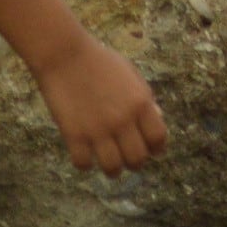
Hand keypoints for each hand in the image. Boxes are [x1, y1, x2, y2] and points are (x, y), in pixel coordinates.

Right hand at [32, 34, 166, 174]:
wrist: (67, 56)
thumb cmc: (102, 63)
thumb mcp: (133, 77)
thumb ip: (145, 100)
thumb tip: (156, 120)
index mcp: (142, 103)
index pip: (158, 138)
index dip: (157, 148)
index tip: (152, 151)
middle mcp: (123, 120)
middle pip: (137, 158)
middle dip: (136, 163)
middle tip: (129, 160)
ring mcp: (98, 130)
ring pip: (112, 167)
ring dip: (113, 170)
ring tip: (110, 166)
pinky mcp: (74, 135)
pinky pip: (83, 163)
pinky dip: (86, 164)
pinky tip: (86, 155)